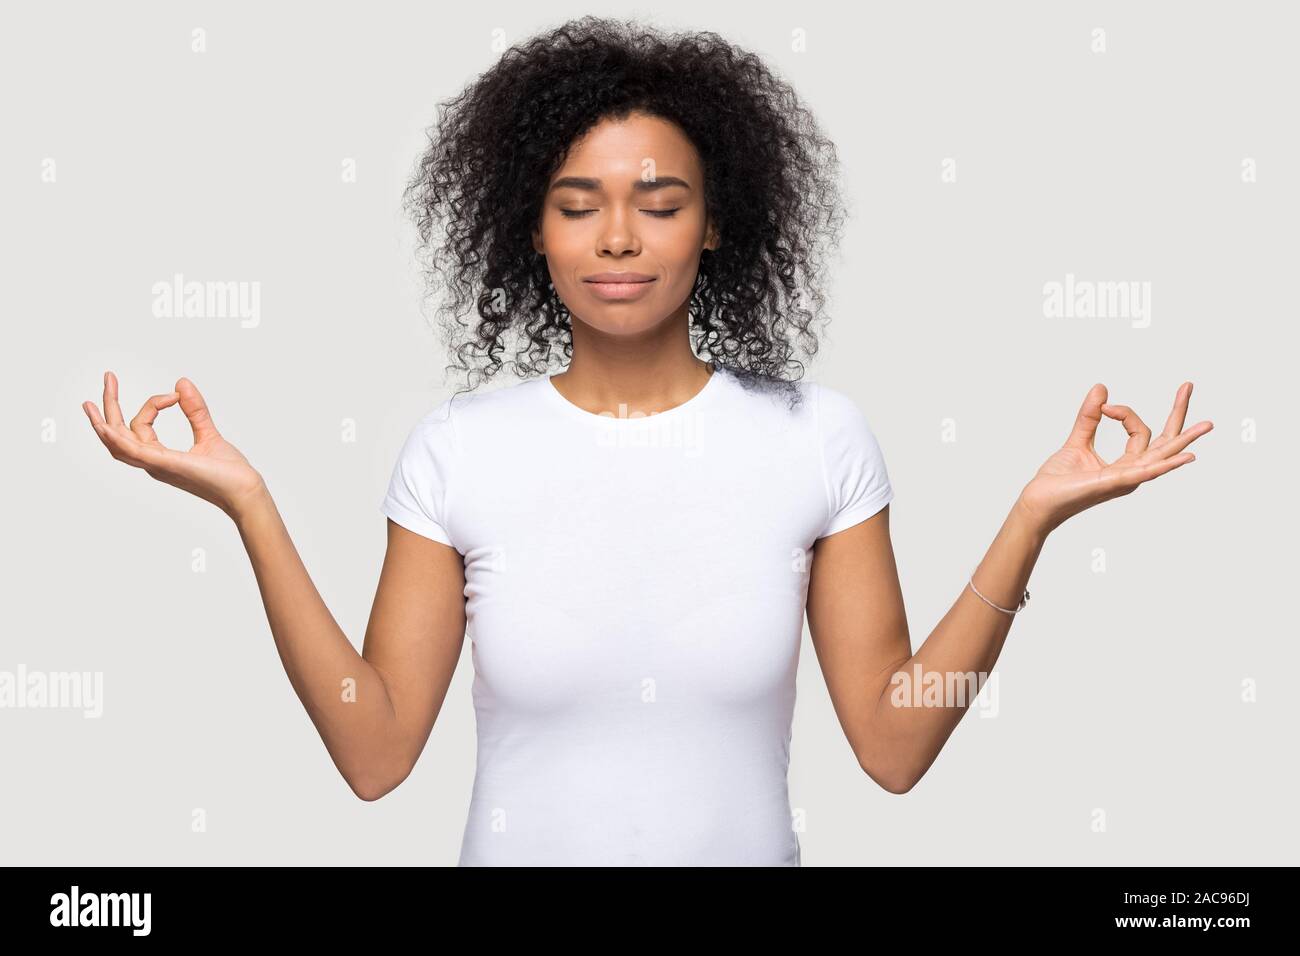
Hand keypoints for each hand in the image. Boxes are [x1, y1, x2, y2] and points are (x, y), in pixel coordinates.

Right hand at [83, 371, 266, 518]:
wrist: (244, 489)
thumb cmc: (228, 471)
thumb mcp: (208, 433)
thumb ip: (195, 410)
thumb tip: (181, 384)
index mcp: (160, 457)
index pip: (140, 426)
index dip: (153, 404)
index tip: (175, 394)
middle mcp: (153, 462)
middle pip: (118, 434)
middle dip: (109, 407)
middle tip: (108, 378)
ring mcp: (157, 465)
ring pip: (118, 445)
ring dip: (103, 423)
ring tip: (91, 401)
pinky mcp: (167, 465)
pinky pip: (134, 452)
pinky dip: (117, 439)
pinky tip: (105, 426)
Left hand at [1015, 381, 1212, 535]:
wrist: (1039, 501)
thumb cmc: (1059, 480)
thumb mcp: (1078, 440)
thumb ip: (1090, 417)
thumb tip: (1101, 389)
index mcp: (1125, 464)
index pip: (1141, 432)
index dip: (1125, 413)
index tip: (1105, 406)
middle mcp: (1131, 473)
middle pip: (1164, 442)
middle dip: (1177, 414)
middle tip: (1188, 386)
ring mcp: (1125, 480)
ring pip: (1161, 456)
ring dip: (1184, 440)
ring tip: (1206, 425)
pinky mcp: (1113, 483)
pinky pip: (1145, 472)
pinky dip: (1166, 464)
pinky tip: (1185, 456)